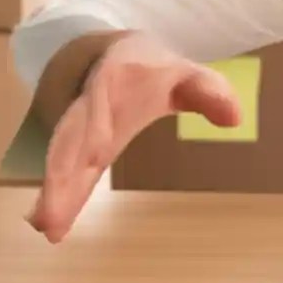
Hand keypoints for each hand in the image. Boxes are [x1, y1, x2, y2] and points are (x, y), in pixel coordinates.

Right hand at [24, 33, 241, 242]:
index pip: (103, 101)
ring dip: (56, 191)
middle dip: (62, 174)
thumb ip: (209, 92)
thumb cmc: (153, 71)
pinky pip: (67, 171)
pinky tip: (51, 227)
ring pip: (62, 159)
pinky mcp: (79, 149)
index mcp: (113, 82)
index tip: (99, 151)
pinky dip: (59, 195)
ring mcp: (79, 129)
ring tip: (47, 226)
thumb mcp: (185, 74)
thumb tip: (234, 119)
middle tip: (51, 214)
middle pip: (71, 139)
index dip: (98, 123)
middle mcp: (88, 108)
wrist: (113, 56)